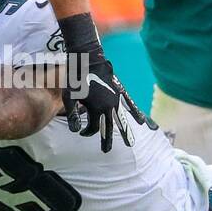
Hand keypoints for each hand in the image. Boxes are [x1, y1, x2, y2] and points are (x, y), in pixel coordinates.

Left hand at [59, 12, 145, 151]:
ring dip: (125, 131)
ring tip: (130, 142)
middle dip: (107, 140)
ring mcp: (116, 99)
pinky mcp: (120, 91)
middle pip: (110, 127)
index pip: (94, 127)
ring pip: (122, 118)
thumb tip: (75, 132)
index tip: (81, 132)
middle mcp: (110, 106)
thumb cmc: (76, 78)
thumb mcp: (70, 97)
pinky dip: (135, 113)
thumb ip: (73, 115)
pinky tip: (141, 121)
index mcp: (98, 109)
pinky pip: (129, 104)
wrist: (88, 59)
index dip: (87, 132)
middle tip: (106, 151)